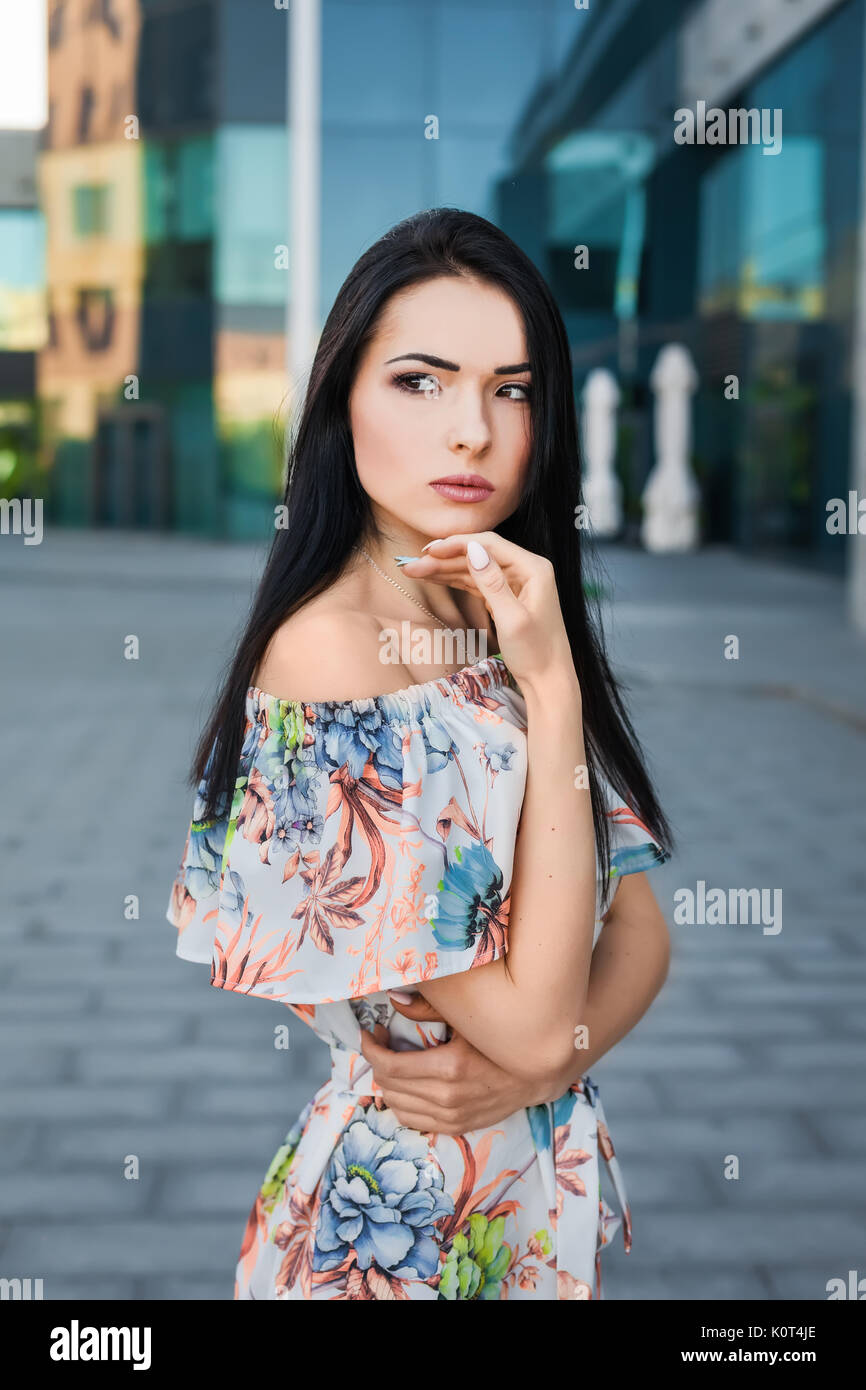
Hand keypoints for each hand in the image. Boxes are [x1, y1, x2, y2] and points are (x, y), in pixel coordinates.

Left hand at [358, 991, 543, 1133]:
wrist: (536, 1075)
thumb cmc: (500, 1040)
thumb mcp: (468, 1019)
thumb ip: (430, 1008)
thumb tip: (394, 999)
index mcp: (450, 1068)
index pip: (390, 1066)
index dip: (372, 1049)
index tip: (370, 1033)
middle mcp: (448, 1097)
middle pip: (389, 1086)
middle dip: (377, 1061)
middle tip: (381, 1041)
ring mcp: (452, 1116)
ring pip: (397, 1106)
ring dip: (386, 1083)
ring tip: (391, 1062)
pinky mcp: (455, 1127)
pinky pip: (412, 1121)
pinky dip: (401, 1103)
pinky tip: (405, 1085)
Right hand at [400, 532, 576, 691]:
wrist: (549, 681)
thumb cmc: (536, 653)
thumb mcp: (512, 618)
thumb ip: (492, 582)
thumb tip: (473, 549)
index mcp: (533, 569)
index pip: (489, 545)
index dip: (456, 544)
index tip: (428, 551)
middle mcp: (525, 570)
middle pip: (478, 556)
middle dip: (444, 559)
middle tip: (411, 565)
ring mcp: (515, 584)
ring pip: (474, 570)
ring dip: (444, 570)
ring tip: (414, 572)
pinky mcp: (505, 597)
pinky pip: (477, 584)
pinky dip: (455, 582)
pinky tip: (434, 579)